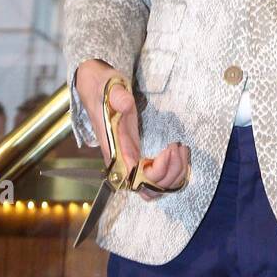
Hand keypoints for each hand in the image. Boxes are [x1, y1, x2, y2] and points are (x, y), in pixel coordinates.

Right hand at [74, 59, 189, 198]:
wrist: (95, 88)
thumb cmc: (102, 89)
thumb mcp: (109, 86)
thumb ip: (117, 96)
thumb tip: (125, 104)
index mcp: (114, 150)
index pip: (135, 178)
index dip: (156, 172)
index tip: (168, 150)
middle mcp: (123, 161)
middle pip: (148, 189)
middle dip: (170, 174)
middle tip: (177, 148)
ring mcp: (132, 160)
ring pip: (155, 187)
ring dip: (174, 174)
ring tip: (181, 149)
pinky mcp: (140, 156)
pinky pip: (158, 177)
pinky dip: (174, 170)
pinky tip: (180, 152)